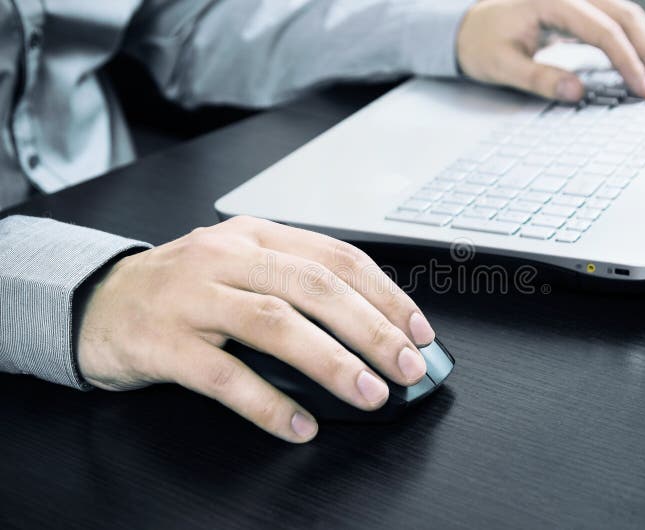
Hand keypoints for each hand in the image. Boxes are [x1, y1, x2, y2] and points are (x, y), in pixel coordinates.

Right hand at [76, 216, 435, 442]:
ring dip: (331, 362)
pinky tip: (299, 424)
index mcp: (256, 236)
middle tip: (406, 365)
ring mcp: (192, 297)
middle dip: (370, 328)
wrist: (98, 301)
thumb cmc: (183, 289)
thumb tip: (369, 332)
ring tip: (369, 393)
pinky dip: (268, 403)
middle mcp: (226, 257)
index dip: (384, 294)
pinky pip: (224, 376)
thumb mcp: (240, 268)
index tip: (417, 330)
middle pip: (313, 287)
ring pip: (275, 324)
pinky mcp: (162, 341)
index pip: (335, 258)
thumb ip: (295, 288)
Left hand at [457, 0, 644, 101]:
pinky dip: (637, 42)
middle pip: (625, 15)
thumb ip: (537, 78)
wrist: (468, 28)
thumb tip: (576, 94)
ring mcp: (578, 1)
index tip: (642, 88)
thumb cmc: (481, 43)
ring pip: (627, 15)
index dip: (627, 60)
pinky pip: (617, 22)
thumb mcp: (501, 65)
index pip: (602, 30)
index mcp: (551, 1)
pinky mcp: (580, 13)